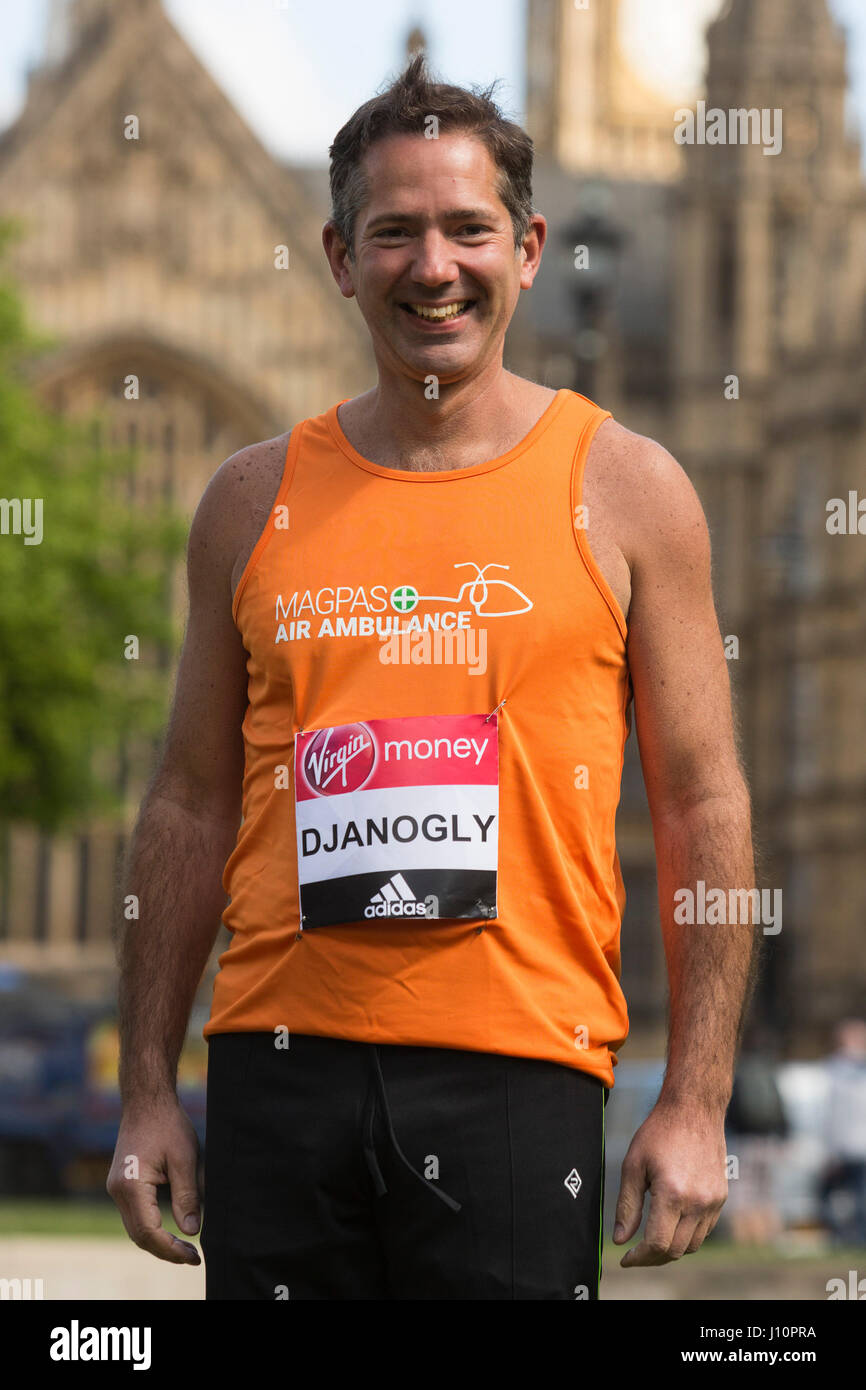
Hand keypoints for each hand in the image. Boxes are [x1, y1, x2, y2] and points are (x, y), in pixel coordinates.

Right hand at [106, 1096, 203, 1263]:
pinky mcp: (122, 1185)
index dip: (171, 1249)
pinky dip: (151, 1228)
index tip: (194, 1255)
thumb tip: (192, 1231)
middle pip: (139, 1236)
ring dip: (158, 1242)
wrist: (146, 1100)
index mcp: (131, 1185)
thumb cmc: (167, 1124)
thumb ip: (188, 1196)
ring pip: (135, 1229)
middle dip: (166, 1251)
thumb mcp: (185, 1159)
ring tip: (186, 1249)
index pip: (149, 1231)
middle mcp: (117, 1191)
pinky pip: (135, 1216)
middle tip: (193, 1257)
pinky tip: (171, 1230)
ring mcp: (116, 1189)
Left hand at [612, 1098, 727, 1265]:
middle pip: (676, 1250)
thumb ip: (627, 1206)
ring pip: (692, 1245)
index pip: (658, 1244)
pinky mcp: (721, 1198)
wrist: (694, 1109)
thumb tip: (620, 1239)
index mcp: (673, 1194)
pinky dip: (687, 1235)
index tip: (626, 1258)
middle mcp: (698, 1202)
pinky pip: (704, 1230)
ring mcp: (713, 1202)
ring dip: (671, 1249)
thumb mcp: (633, 1165)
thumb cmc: (659, 1132)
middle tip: (635, 1253)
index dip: (639, 1258)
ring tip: (651, 1239)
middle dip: (652, 1258)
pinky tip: (671, 1224)